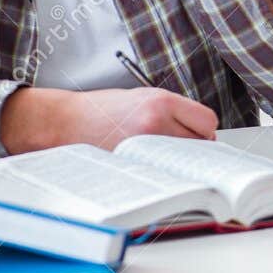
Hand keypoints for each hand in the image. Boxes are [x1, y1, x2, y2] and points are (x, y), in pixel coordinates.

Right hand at [1, 86, 218, 152]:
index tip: (195, 130)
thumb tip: (202, 131)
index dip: (203, 127)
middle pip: (200, 144)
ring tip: (159, 154)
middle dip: (194, 145)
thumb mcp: (142, 97)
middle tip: (176, 144)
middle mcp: (155, 124)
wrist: (64, 123)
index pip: (207, 121)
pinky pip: (162, 175)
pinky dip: (161, 172)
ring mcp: (144, 148)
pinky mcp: (133, 167)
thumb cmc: (102, 109)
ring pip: (183, 162)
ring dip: (178, 161)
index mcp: (160, 102)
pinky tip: (148, 165)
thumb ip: (174, 110)